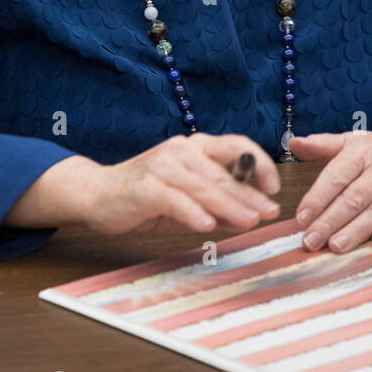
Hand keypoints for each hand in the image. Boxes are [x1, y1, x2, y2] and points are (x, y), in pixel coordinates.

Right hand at [6, 133, 281, 237]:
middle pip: (222, 173)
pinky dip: (191, 212)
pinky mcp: (145, 186)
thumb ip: (215, 205)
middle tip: (269, 212)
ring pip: (203, 186)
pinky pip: (174, 199)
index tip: (274, 187)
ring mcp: (162, 166)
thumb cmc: (145, 197)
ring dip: (229, 205)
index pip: (235, 146)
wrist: (97, 194)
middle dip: (249, 195)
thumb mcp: (186, 200)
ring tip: (250, 220)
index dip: (259, 163)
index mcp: (194, 148)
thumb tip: (250, 215)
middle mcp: (180, 150)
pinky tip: (206, 225)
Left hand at [289, 121, 371, 252]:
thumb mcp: (354, 141)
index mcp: (363, 152)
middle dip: (330, 221)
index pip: (337, 176)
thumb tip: (294, 144)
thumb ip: (323, 145)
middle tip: (310, 241)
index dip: (318, 197)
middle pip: (354, 198)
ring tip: (335, 246)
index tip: (301, 217)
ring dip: (356, 231)